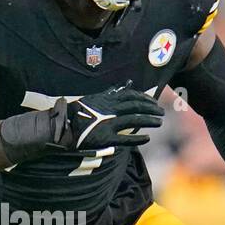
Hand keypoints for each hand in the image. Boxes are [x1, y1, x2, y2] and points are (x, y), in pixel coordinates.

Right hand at [48, 84, 164, 151]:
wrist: (63, 127)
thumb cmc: (77, 113)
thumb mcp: (94, 98)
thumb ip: (110, 93)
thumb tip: (124, 85)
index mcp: (107, 100)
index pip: (131, 96)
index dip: (145, 99)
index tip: (154, 103)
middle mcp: (110, 110)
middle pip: (136, 107)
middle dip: (151, 109)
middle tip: (162, 113)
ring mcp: (108, 124)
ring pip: (134, 120)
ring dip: (149, 121)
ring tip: (159, 123)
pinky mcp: (105, 138)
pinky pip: (125, 138)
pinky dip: (138, 138)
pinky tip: (147, 138)